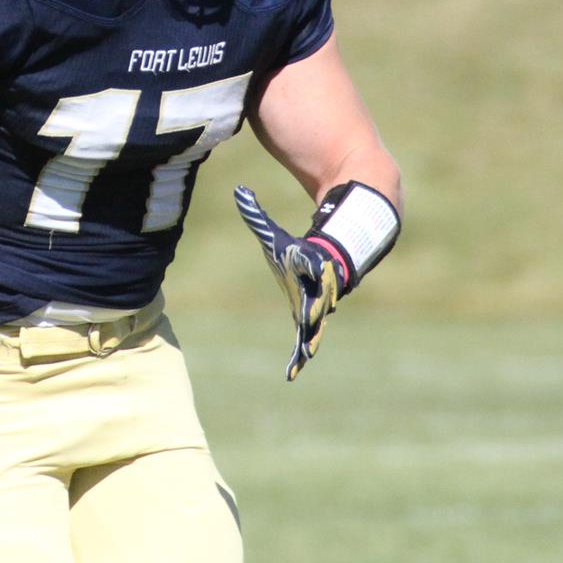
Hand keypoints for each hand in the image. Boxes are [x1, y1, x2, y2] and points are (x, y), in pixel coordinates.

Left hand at [234, 186, 344, 381]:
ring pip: (315, 325)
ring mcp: (315, 306)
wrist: (323, 266)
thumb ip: (256, 214)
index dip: (313, 263)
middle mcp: (315, 286)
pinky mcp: (309, 321)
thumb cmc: (295, 250)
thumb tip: (239, 189)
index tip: (316, 265)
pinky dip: (299, 355)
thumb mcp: (273, 232)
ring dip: (309, 339)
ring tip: (304, 356)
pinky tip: (292, 372)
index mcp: (308, 263)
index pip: (312, 262)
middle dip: (316, 308)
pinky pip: (305, 339)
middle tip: (314, 318)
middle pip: (318, 297)